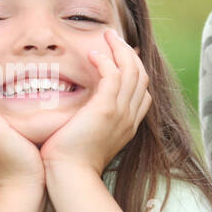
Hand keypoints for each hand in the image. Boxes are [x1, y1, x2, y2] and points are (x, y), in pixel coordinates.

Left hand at [39, 29, 150, 176]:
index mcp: (128, 124)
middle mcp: (130, 117)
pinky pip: (114, 75)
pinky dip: (106, 60)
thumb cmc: (70, 161)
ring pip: (132, 71)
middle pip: (141, 75)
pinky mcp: (106, 109)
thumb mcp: (86, 137)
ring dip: (120, 49)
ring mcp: (121, 112)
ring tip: (106, 35)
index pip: (142, 90)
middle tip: (113, 37)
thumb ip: (89, 120)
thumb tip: (78, 108)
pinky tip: (93, 54)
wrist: (70, 176)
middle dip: (129, 52)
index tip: (118, 55)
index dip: (134, 69)